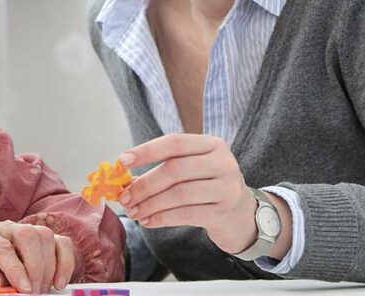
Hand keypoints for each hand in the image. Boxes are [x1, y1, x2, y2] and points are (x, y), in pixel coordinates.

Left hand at [0, 220, 75, 293]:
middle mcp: (6, 228)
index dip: (15, 269)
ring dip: (48, 267)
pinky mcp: (46, 238)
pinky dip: (65, 263)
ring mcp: (28, 230)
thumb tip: (1, 282)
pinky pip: (62, 243)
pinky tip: (58, 283)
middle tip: (34, 292)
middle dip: (34, 267)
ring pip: (45, 236)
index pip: (1, 247)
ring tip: (41, 290)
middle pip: (27, 235)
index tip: (24, 290)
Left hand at [117, 134, 263, 255]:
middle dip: (144, 184)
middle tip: (124, 197)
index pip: (174, 142)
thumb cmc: (208, 187)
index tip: (122, 161)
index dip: (146, 151)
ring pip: (179, 194)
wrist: (242, 214)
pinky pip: (186, 214)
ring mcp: (226, 187)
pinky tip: (148, 221)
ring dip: (150, 204)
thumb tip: (125, 180)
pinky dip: (162, 218)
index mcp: (211, 144)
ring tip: (133, 212)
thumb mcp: (193, 169)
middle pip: (174, 170)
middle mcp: (222, 162)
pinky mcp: (224, 211)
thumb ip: (165, 168)